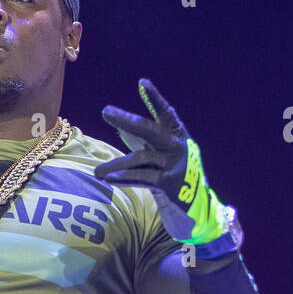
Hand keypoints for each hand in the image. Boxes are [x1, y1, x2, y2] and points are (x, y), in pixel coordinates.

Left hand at [95, 78, 228, 244]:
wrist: (195, 210)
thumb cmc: (173, 177)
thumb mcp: (159, 155)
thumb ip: (142, 140)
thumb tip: (120, 124)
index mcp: (178, 136)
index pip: (166, 113)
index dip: (155, 99)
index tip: (143, 83)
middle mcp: (179, 147)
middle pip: (151, 130)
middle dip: (127, 120)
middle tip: (106, 110)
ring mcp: (175, 166)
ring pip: (141, 158)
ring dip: (116, 164)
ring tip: (97, 172)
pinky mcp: (169, 184)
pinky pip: (141, 178)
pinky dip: (123, 178)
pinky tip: (108, 178)